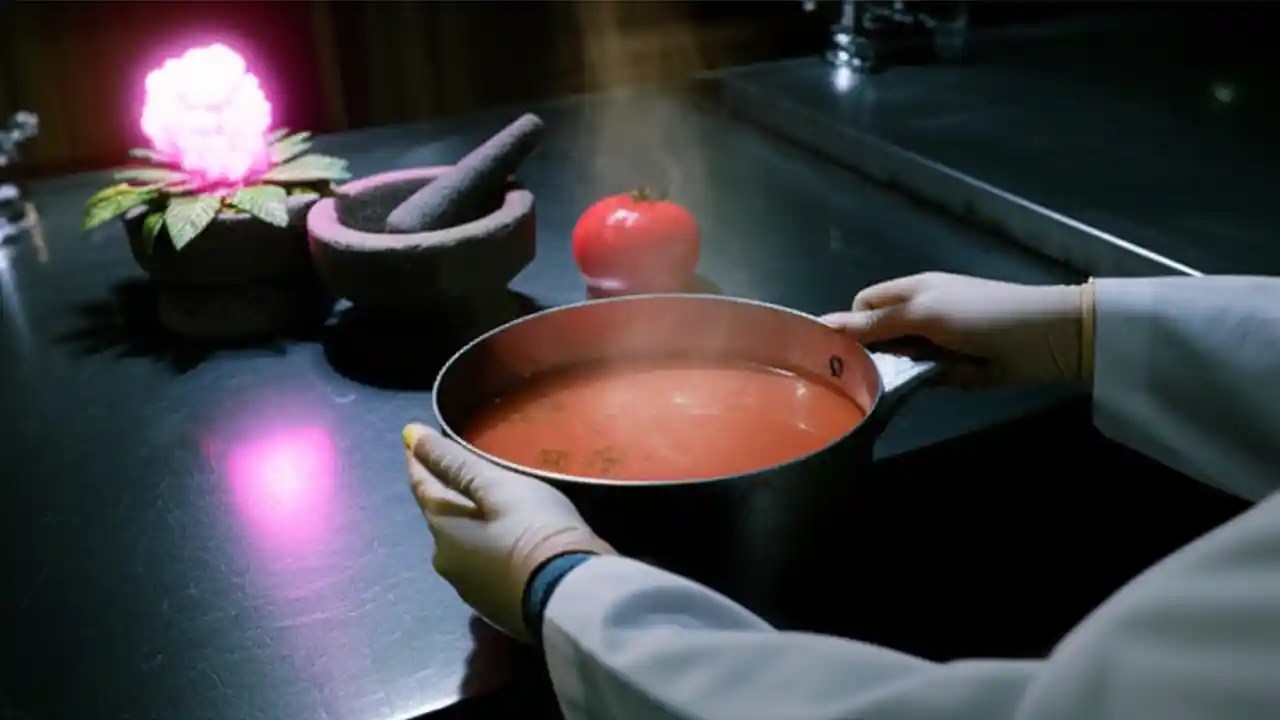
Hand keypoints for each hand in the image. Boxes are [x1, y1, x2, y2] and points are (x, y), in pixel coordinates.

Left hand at [403, 423, 613, 641]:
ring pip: (463, 545)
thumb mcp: (495, 486)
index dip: (418, 459)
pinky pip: (485, 568)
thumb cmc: (533, 529)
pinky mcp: (497, 607)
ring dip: (469, 524)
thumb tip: (409, 434)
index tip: (410, 437)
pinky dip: (488, 549)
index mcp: (443, 529)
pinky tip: (503, 545)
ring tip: (486, 506)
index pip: (422, 486)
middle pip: (442, 518)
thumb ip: (452, 461)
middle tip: (455, 468)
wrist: (570, 595)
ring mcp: (471, 590)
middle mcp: (447, 562)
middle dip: (445, 493)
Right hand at [820, 272, 1088, 387]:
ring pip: (897, 360)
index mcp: (909, 292)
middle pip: (877, 335)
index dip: (849, 325)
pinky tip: (918, 389)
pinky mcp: (952, 369)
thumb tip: (824, 324)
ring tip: (890, 386)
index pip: (862, 306)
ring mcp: (935, 343)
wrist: (1045, 338)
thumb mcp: (922, 314)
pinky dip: (920, 382)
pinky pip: (922, 377)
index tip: (838, 354)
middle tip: (863, 375)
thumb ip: (874, 324)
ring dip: (895, 371)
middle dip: (870, 352)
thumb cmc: (981, 315)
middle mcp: (918, 315)